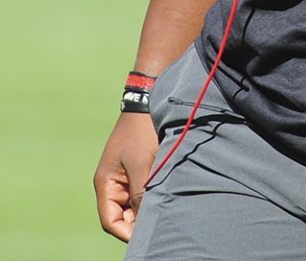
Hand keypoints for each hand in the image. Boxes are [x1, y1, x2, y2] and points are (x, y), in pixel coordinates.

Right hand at [94, 113, 158, 241]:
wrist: (149, 102)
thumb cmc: (141, 132)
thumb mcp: (141, 164)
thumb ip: (141, 194)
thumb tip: (143, 222)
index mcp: (106, 183)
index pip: (110, 220)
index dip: (126, 232)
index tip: (145, 237)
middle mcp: (114, 183)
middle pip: (123, 215)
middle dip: (139, 222)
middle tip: (159, 223)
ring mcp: (126, 176)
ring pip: (135, 203)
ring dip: (147, 207)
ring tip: (165, 209)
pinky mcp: (139, 168)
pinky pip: (143, 190)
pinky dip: (153, 195)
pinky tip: (166, 194)